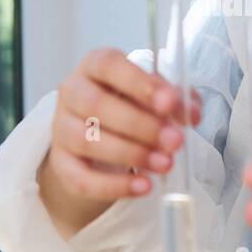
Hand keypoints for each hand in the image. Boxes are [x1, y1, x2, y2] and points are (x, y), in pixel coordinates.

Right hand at [43, 47, 200, 204]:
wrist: (102, 140)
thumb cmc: (132, 107)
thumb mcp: (155, 96)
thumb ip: (176, 99)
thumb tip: (191, 113)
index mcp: (94, 66)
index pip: (108, 65)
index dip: (139, 83)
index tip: (169, 103)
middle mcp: (72, 92)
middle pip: (96, 104)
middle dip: (141, 125)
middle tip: (175, 141)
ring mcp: (61, 128)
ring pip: (87, 140)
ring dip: (131, 154)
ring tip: (165, 164)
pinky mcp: (61, 164)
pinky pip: (81, 178)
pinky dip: (114, 186)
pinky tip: (143, 186)